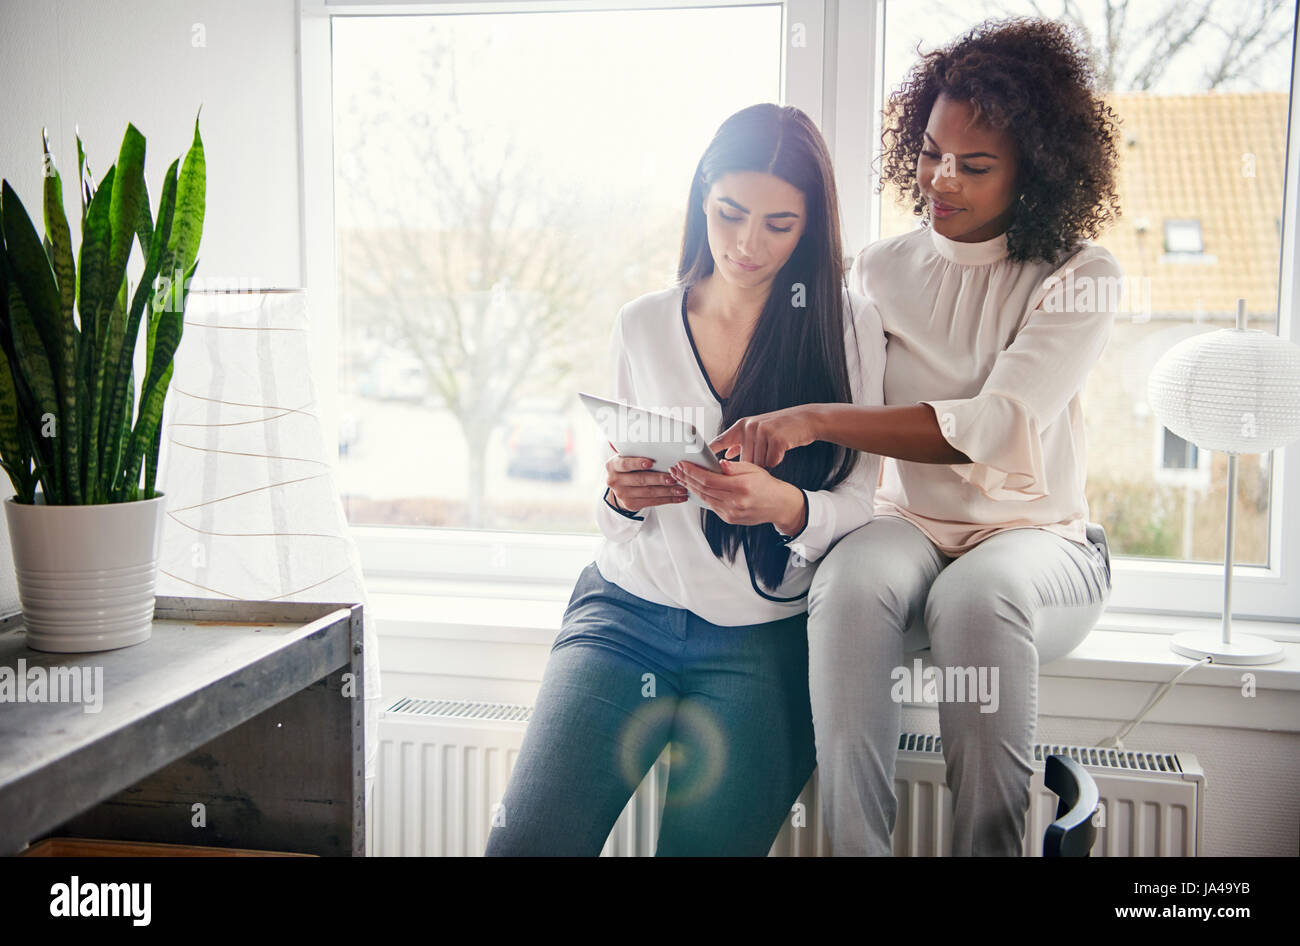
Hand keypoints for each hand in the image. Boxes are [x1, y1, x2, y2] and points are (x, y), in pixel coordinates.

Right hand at [606, 446, 688, 511]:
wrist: (620, 486)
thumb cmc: (629, 467)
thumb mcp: (627, 457)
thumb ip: (638, 453)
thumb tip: (661, 445)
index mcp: (613, 465)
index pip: (625, 464)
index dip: (638, 463)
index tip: (651, 462)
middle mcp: (614, 481)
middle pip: (640, 479)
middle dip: (659, 479)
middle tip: (673, 477)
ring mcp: (622, 494)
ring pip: (649, 492)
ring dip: (668, 491)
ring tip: (681, 489)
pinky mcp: (631, 505)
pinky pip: (652, 502)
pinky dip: (668, 499)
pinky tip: (678, 497)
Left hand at [670, 457, 804, 531]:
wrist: (779, 505)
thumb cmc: (766, 485)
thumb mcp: (753, 469)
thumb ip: (734, 466)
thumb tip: (717, 463)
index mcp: (741, 487)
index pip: (709, 479)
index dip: (693, 472)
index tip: (682, 464)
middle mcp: (735, 502)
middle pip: (703, 489)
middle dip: (686, 478)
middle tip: (675, 469)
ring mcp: (731, 513)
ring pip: (704, 499)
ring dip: (690, 487)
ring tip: (680, 477)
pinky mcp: (729, 518)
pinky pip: (710, 505)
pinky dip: (700, 495)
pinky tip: (693, 487)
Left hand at [708, 405, 818, 467]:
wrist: (806, 419)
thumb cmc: (780, 428)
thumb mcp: (756, 431)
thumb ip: (740, 442)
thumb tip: (726, 456)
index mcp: (741, 426)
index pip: (719, 442)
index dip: (706, 456)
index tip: (692, 466)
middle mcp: (749, 427)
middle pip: (741, 460)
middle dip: (748, 468)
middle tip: (755, 466)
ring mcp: (763, 431)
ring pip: (756, 463)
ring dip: (763, 465)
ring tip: (771, 455)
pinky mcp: (777, 438)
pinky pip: (771, 461)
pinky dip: (775, 462)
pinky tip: (780, 453)